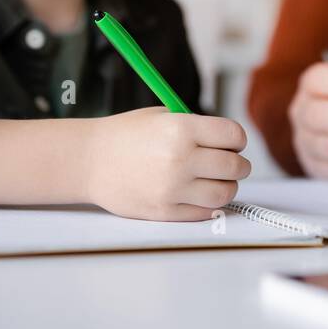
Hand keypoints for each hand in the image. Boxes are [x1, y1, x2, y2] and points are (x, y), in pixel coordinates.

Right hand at [83, 107, 250, 220]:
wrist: (89, 161)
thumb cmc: (125, 135)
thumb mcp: (162, 116)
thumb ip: (197, 127)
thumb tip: (230, 143)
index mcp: (181, 129)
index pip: (233, 136)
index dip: (237, 140)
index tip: (232, 143)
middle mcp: (180, 159)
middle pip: (234, 167)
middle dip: (238, 165)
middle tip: (232, 164)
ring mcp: (173, 188)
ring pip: (224, 193)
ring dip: (227, 187)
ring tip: (216, 180)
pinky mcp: (165, 211)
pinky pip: (205, 212)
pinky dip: (209, 204)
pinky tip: (199, 193)